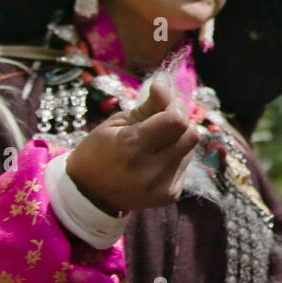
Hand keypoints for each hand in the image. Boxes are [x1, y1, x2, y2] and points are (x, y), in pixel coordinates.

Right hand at [65, 79, 200, 214]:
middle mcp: (150, 170)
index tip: (165, 103)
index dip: (176, 107)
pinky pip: (185, 166)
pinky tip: (155, 162)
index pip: (177, 121)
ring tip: (155, 145)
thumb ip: (148, 105)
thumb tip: (166, 86)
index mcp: (132, 146)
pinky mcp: (171, 195)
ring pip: (191, 150)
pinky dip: (175, 159)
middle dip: (181, 123)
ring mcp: (162, 186)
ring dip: (178, 141)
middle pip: (191, 135)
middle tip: (162, 122)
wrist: (90, 193)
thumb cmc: (100, 150)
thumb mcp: (117, 122)